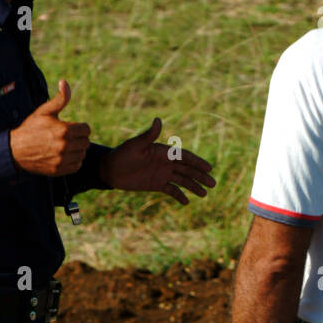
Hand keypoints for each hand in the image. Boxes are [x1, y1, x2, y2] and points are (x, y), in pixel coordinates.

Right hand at [9, 79, 89, 175]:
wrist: (16, 150)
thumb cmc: (31, 128)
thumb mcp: (44, 111)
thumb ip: (59, 99)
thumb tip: (65, 82)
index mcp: (64, 130)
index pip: (86, 130)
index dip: (80, 127)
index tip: (71, 128)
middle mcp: (64, 146)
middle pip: (86, 142)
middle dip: (79, 138)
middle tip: (68, 137)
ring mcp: (62, 159)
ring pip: (82, 154)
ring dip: (77, 150)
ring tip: (65, 146)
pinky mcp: (59, 170)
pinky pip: (76, 165)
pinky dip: (73, 161)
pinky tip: (64, 155)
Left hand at [99, 117, 215, 202]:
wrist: (109, 169)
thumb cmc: (121, 154)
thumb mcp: (135, 145)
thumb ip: (149, 135)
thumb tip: (158, 120)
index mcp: (163, 152)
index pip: (184, 157)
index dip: (197, 162)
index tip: (208, 168)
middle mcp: (165, 163)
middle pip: (187, 169)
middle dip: (200, 176)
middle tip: (213, 184)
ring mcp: (162, 174)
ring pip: (182, 180)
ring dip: (194, 186)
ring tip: (205, 194)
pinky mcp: (156, 184)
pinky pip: (171, 190)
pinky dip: (179, 196)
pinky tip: (187, 202)